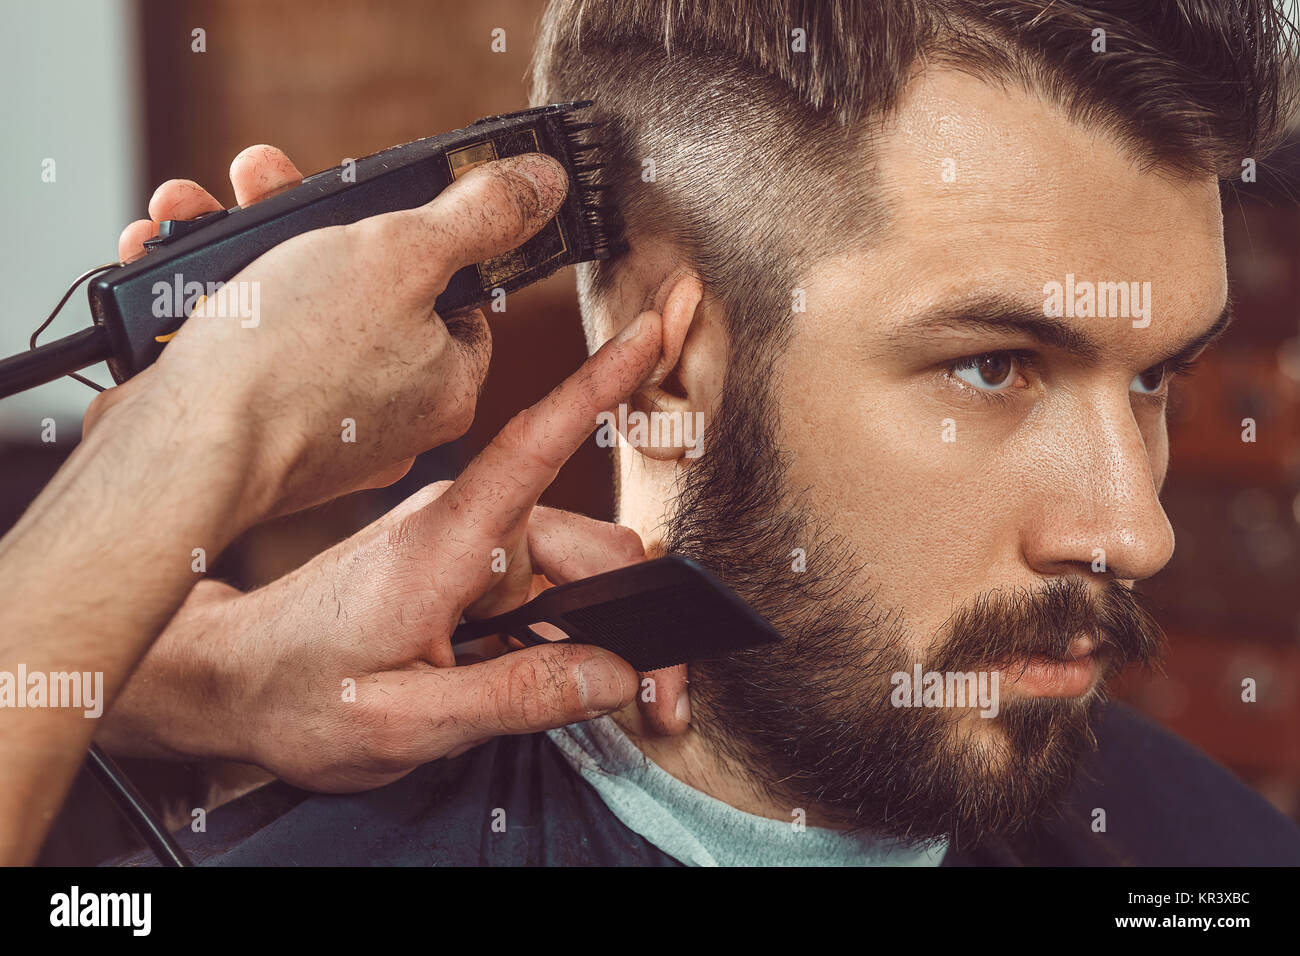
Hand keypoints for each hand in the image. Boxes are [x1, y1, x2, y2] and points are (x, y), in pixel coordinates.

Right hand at [88, 144, 569, 523]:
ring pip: (290, 307)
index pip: (458, 296)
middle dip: (303, 221)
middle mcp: (387, 415)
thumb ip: (478, 215)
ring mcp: (314, 424)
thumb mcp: (403, 254)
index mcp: (446, 384)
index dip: (418, 237)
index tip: (372, 203)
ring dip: (239, 243)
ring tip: (196, 211)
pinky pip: (237, 342)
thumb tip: (543, 184)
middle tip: (262, 180)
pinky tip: (163, 262)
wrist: (177, 454)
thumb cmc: (293, 362)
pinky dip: (201, 294)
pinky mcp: (246, 426)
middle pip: (364, 290)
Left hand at [102, 298, 667, 790]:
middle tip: (655, 700)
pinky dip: (554, 631)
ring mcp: (458, 539)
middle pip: (585, 546)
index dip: (597, 387)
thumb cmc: (294, 694)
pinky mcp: (456, 560)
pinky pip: (533, 585)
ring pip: (566, 571)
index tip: (643, 335)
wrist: (229, 678)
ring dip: (590, 632)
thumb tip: (610, 673)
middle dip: (628, 617)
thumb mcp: (404, 722)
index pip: (534, 447)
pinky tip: (532, 675)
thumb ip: (515, 694)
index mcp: (441, 544)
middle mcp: (457, 523)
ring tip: (586, 698)